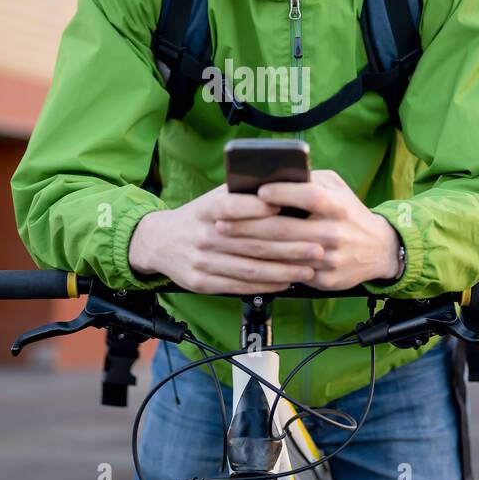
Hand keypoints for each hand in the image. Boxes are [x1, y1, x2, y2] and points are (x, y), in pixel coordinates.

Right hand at [127, 184, 324, 294]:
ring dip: (283, 270)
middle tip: (317, 246)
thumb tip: (284, 194)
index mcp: (207, 209)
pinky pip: (239, 285)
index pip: (232, 206)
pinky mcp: (201, 282)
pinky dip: (266, 285)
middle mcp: (203, 235)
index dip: (259, 208)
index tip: (288, 208)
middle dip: (289, 245)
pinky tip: (286, 281)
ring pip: (249, 268)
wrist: (161, 241)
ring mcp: (201, 261)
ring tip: (309, 267)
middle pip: (251, 242)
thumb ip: (242, 196)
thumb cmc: (200, 217)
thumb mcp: (213, 199)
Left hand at [215, 168, 402, 291]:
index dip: (283, 192)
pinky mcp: (327, 280)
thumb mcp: (338, 188)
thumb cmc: (348, 213)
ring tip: (226, 237)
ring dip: (250, 247)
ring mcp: (331, 259)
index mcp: (338, 206)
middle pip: (286, 228)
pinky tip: (244, 259)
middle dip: (249, 225)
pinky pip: (291, 274)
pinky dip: (265, 266)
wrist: (379, 250)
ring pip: (283, 254)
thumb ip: (310, 180)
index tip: (258, 190)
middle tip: (222, 220)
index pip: (309, 196)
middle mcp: (335, 232)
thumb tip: (275, 173)